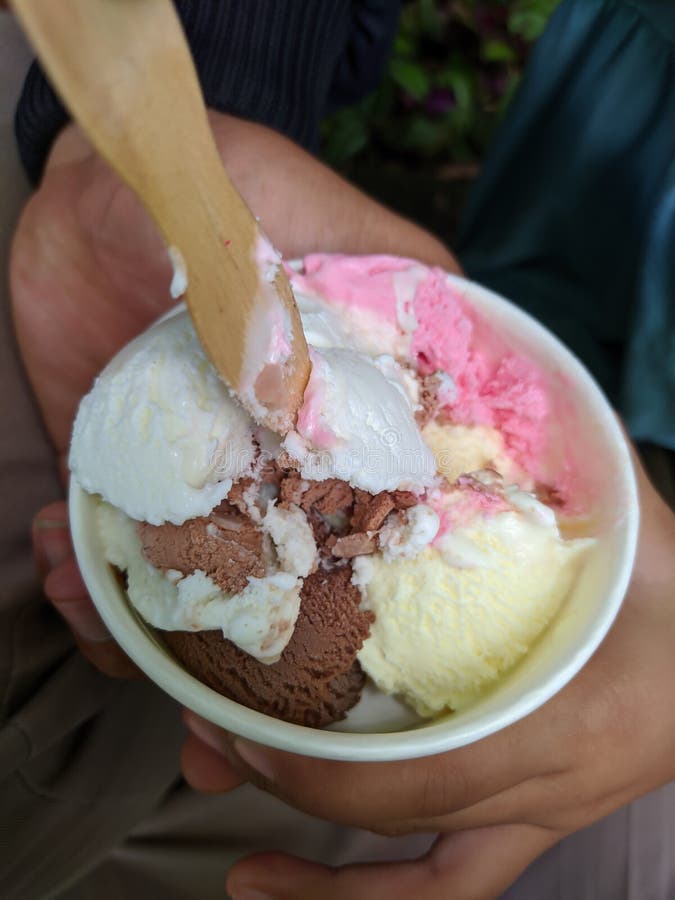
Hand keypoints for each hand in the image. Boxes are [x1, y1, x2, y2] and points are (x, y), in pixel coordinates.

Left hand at [13, 114, 458, 677]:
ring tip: (120, 653)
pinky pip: (116, 553)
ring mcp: (211, 475)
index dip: (371, 612)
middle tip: (220, 738)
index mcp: (357, 412)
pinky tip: (61, 583)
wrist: (101, 186)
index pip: (384, 526)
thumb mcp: (287, 227)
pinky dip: (84, 583)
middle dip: (258, 670)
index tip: (346, 679)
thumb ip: (337, 296)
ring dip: (152, 641)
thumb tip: (369, 394)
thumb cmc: (219, 181)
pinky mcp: (133, 475)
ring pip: (201, 588)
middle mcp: (293, 460)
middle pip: (291, 583)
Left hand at [181, 453, 674, 899]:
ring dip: (321, 872)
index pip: (431, 773)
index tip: (246, 724)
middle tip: (210, 747)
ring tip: (243, 858)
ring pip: (424, 884)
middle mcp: (550, 785)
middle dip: (294, 786)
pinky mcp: (537, 822)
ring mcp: (543, 815)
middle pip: (403, 814)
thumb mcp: (625, 522)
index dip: (326, 769)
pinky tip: (300, 884)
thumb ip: (554, 468)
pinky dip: (377, 898)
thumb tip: (475, 394)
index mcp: (575, 715)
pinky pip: (454, 887)